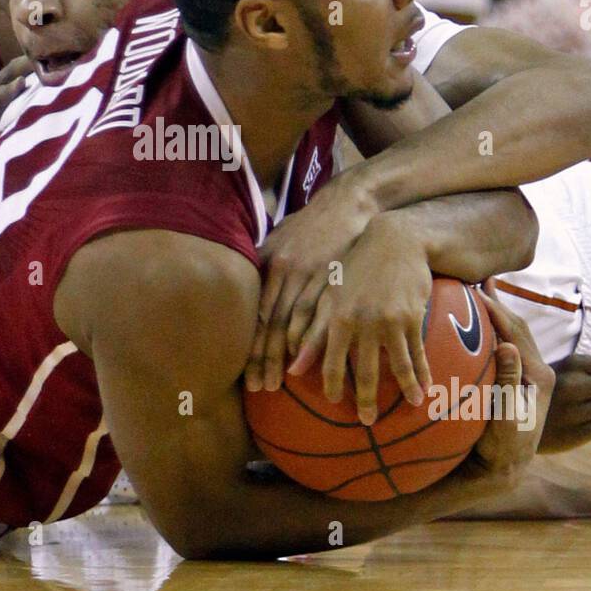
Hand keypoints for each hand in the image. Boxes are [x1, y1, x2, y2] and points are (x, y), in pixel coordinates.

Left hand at [248, 173, 377, 395]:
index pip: (254, 311)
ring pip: (290, 323)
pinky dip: (308, 337)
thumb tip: (241, 277)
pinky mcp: (334, 277)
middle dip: (262, 358)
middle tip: (258, 387)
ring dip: (283, 356)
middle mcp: (285, 270)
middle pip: (268, 323)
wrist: (349, 203)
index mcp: (270, 262)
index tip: (242, 371)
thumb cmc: (311, 223)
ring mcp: (310, 274)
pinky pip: (318, 312)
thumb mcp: (279, 237)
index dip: (248, 343)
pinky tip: (302, 358)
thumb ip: (261, 260)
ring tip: (278, 383)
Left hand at [277, 213, 433, 424]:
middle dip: (366, 399)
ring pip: (397, 365)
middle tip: (367, 421)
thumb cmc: (356, 267)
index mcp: (337, 318)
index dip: (332, 386)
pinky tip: (427, 387)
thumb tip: (294, 368)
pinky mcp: (412, 317)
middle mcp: (362, 323)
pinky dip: (423, 371)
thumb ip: (313, 331)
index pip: (330, 362)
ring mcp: (389, 321)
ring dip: (404, 389)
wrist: (394, 240)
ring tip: (411, 406)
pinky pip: (417, 352)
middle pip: (364, 371)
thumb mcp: (330, 293)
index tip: (334, 403)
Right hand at [456, 288, 554, 487]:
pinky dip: (497, 329)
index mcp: (539, 375)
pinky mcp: (520, 381)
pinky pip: (509, 346)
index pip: (515, 332)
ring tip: (485, 291)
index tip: (476, 288)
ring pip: (515, 334)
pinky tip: (486, 322)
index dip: (496, 308)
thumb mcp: (505, 416)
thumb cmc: (503, 446)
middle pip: (518, 327)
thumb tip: (508, 346)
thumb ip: (508, 381)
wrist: (506, 467)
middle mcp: (539, 371)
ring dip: (500, 313)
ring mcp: (530, 375)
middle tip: (481, 279)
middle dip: (499, 303)